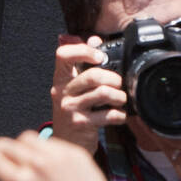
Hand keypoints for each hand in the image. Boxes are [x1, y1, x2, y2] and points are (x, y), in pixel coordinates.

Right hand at [50, 35, 125, 153]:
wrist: (66, 142)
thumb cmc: (74, 109)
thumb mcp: (73, 86)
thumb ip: (83, 61)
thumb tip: (94, 39)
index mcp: (60, 78)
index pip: (63, 55)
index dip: (83, 50)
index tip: (99, 56)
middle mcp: (61, 92)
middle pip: (92, 76)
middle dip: (112, 78)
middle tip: (118, 83)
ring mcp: (70, 108)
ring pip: (102, 93)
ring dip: (119, 96)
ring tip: (121, 99)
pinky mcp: (81, 124)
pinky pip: (107, 115)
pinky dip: (119, 114)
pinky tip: (120, 115)